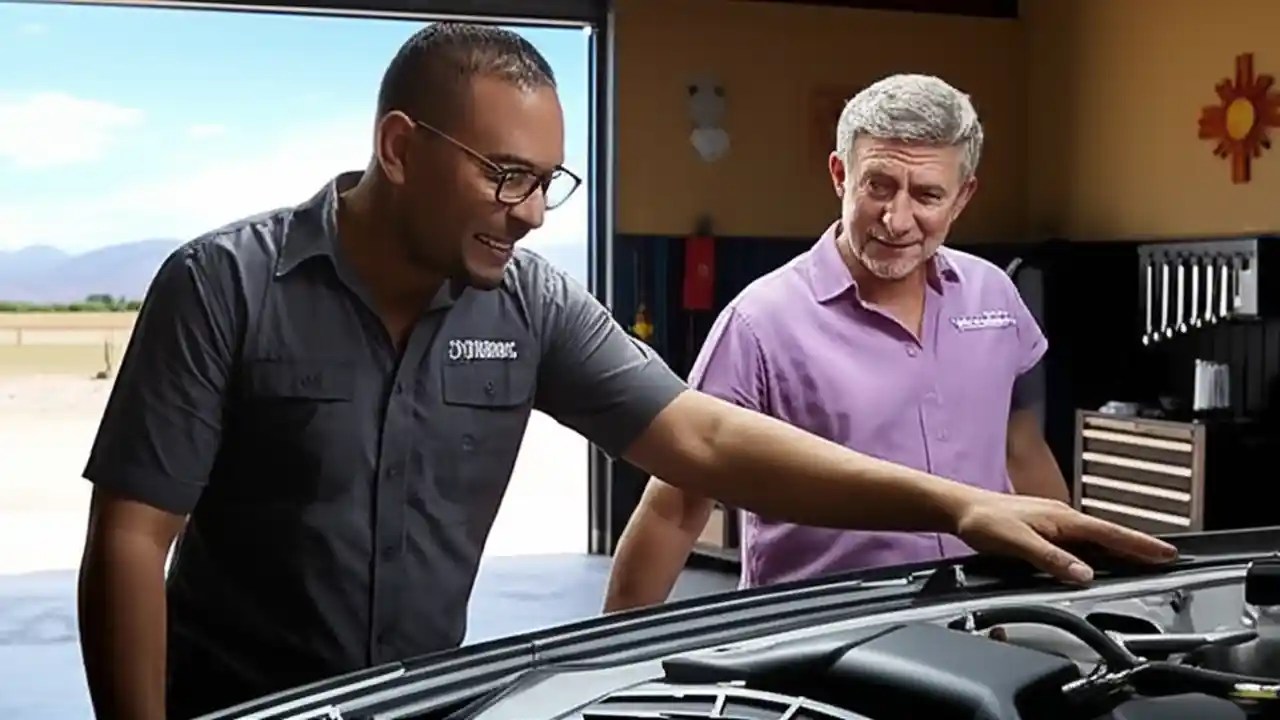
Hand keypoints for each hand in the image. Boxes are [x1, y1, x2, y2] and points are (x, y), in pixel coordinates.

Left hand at [954, 494, 1178, 583]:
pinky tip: (1098, 561)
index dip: (1140, 545)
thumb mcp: (1018, 543)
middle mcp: (1063, 519)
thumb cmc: (984, 520)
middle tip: (1167, 560)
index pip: (1110, 534)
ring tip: (1143, 562)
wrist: (960, 509)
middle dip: (1138, 548)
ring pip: (1095, 540)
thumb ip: (1051, 559)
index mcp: (1063, 519)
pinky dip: (1096, 552)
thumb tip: (1084, 575)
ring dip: (1119, 550)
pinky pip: (1080, 543)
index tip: (1167, 554)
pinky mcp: (1045, 531)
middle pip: (1109, 537)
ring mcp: (1055, 524)